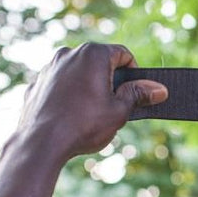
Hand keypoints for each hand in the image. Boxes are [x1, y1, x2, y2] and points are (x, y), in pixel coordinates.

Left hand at [16, 43, 167, 158]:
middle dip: (111, 80)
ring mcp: (50, 67)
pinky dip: (69, 94)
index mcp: (93, 54)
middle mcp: (69, 53)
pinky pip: (61, 84)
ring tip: (92, 114)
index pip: (123, 54)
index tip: (135, 93)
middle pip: (99, 61)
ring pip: (78, 72)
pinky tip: (72, 116)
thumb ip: (139, 95)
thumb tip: (159, 89)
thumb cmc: (83, 125)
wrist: (41, 142)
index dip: (134, 73)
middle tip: (115, 105)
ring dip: (89, 87)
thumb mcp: (119, 111)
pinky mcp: (38, 82)